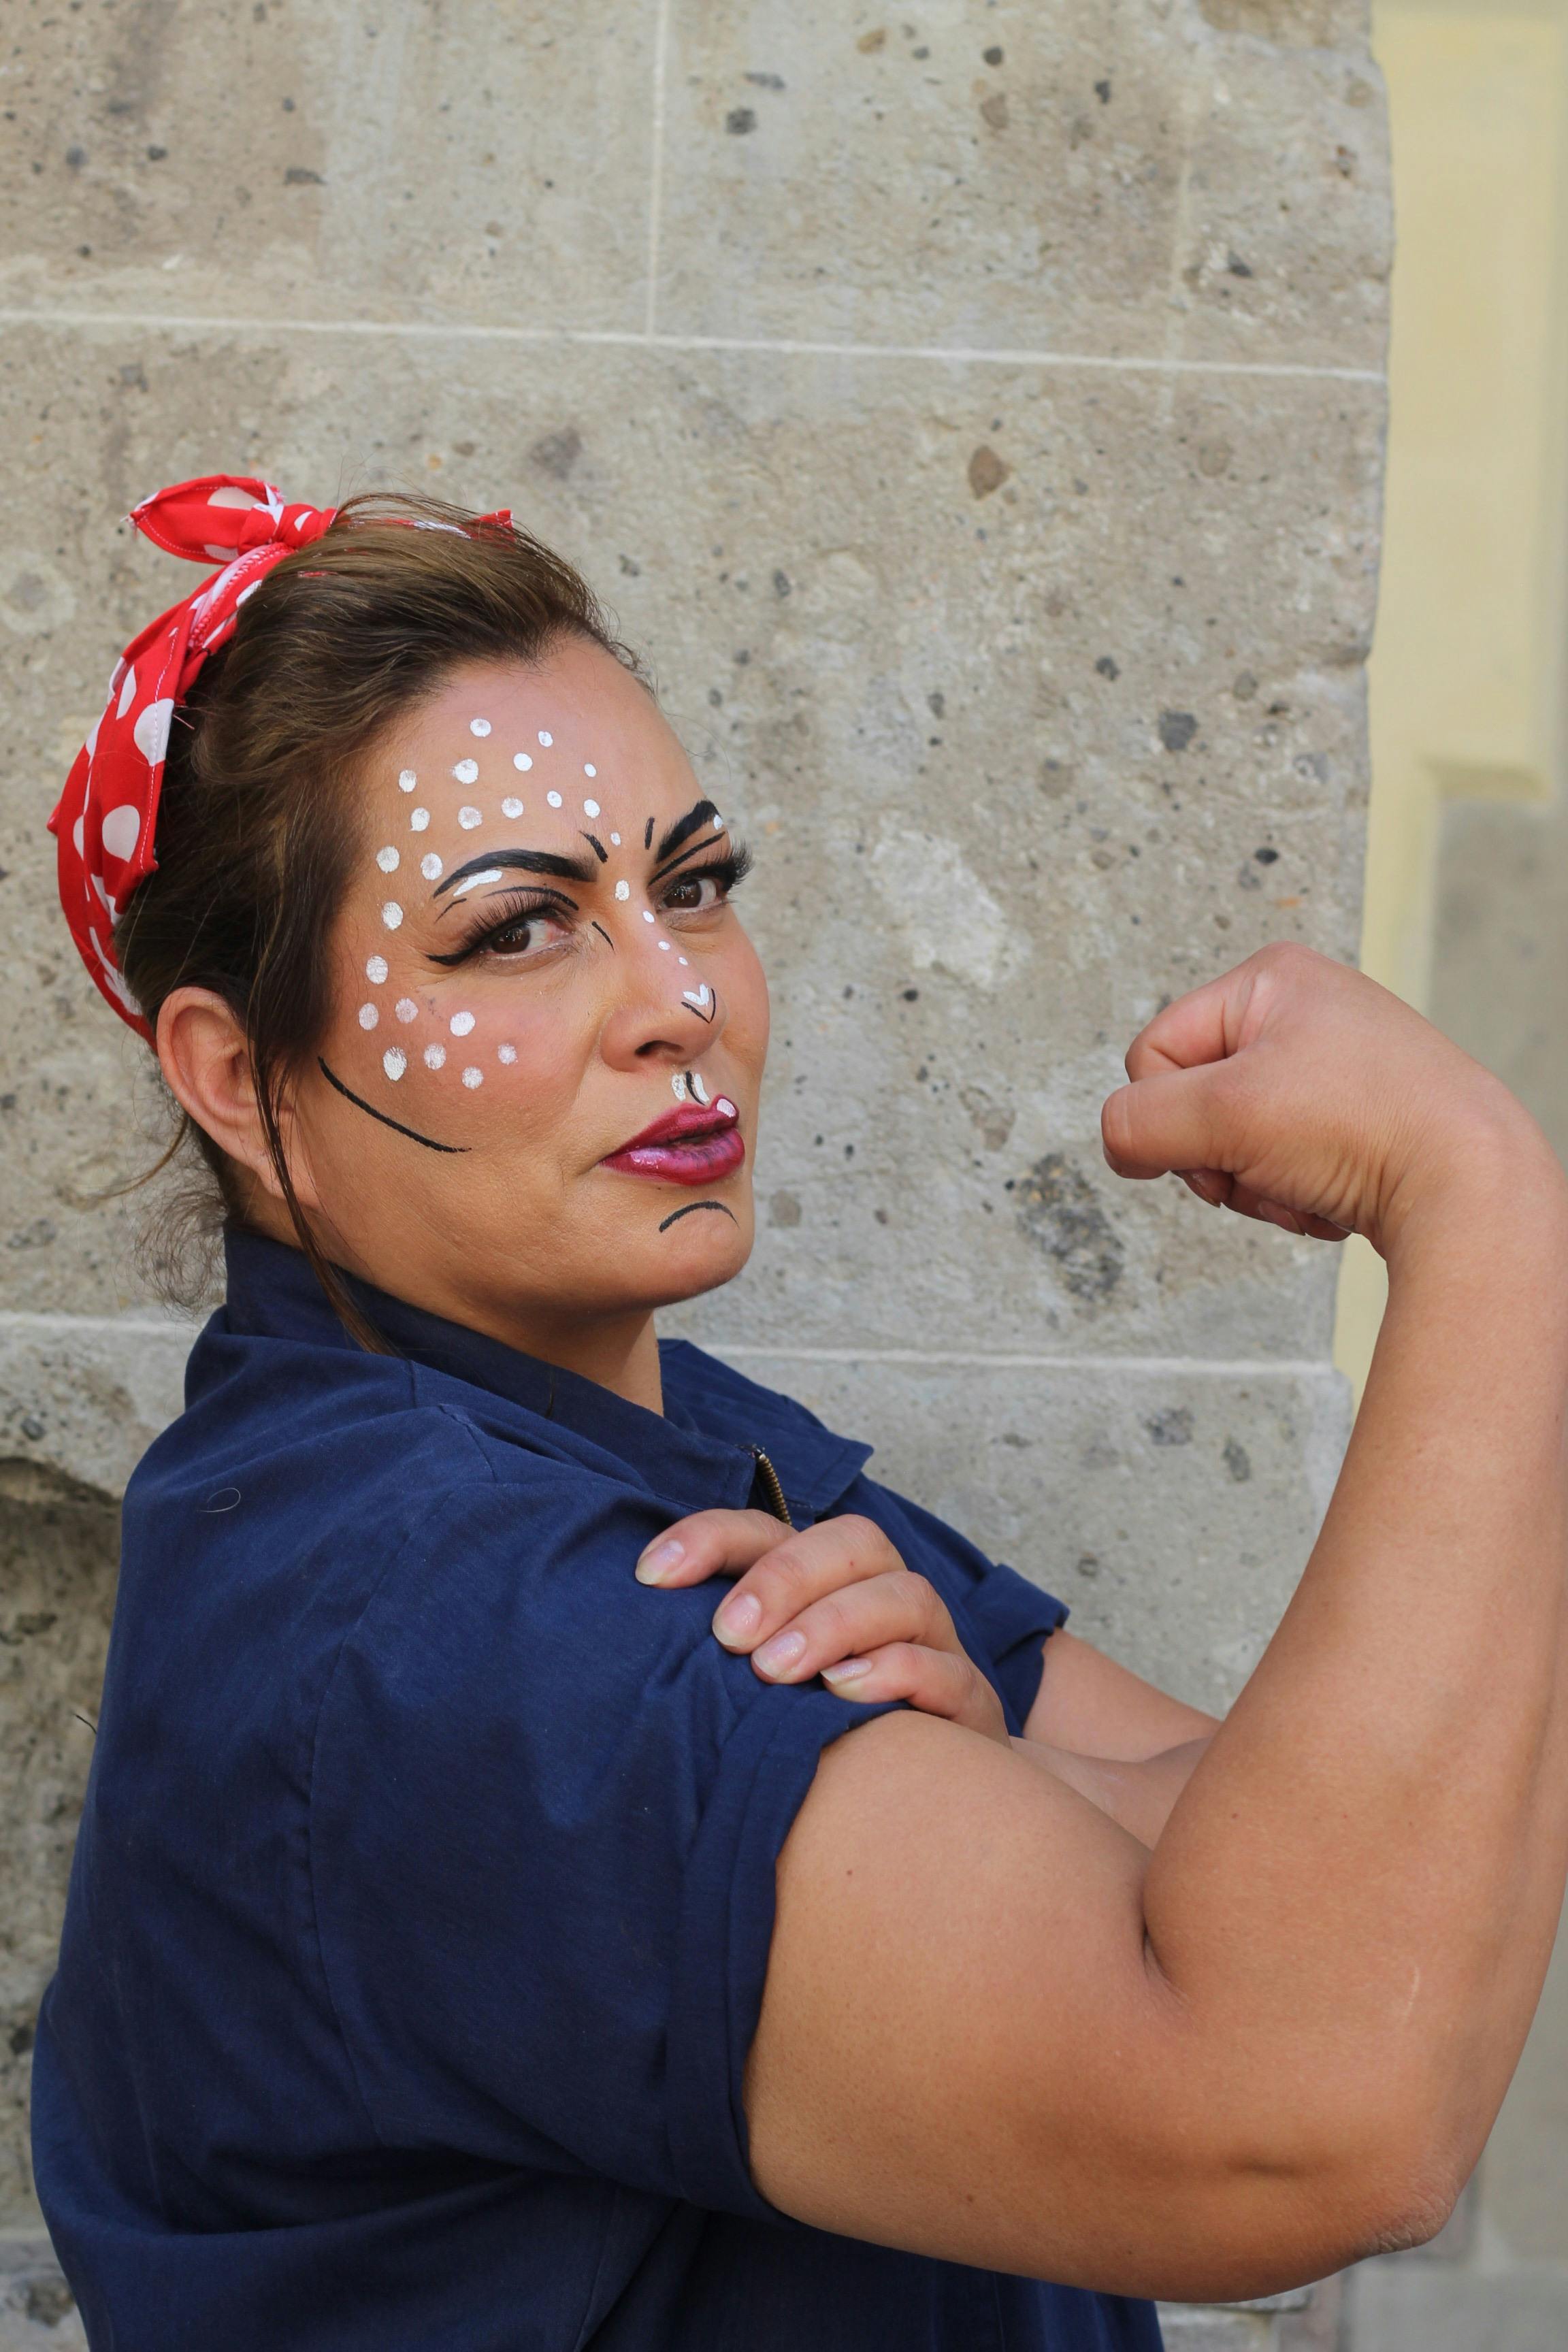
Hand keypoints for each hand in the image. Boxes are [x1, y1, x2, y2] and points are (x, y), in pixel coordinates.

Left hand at [635, 1510, 1008, 1744]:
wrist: (927, 1814)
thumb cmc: (818, 1739)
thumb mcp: (760, 1692)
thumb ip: (715, 1661)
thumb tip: (624, 1650)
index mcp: (827, 1583)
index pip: (770, 1531)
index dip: (711, 1538)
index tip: (650, 1575)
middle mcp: (886, 1598)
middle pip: (853, 1542)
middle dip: (785, 1577)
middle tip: (728, 1633)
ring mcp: (936, 1648)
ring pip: (907, 1594)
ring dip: (835, 1621)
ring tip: (774, 1668)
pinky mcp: (969, 1707)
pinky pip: (947, 1669)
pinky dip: (896, 1670)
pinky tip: (842, 1694)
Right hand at [1102, 942, 1543, 1254]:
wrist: (1474, 1187)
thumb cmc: (1366, 1128)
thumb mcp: (1228, 1114)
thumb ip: (1140, 1123)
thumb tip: (1119, 1143)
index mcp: (1270, 979)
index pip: (1155, 1052)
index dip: (1166, 1116)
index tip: (1213, 1151)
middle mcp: (1305, 1011)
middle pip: (1195, 1102)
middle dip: (1221, 1158)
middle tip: (1266, 1173)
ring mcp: (1336, 1066)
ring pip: (1236, 1142)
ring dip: (1256, 1185)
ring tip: (1307, 1189)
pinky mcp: (1359, 1118)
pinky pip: (1283, 1164)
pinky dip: (1294, 1195)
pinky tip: (1334, 1200)